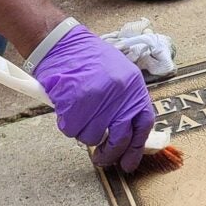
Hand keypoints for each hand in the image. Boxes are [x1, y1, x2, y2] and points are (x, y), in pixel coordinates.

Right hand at [31, 23, 155, 170]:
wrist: (61, 42)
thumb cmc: (87, 59)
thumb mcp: (118, 75)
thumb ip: (124, 101)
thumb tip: (127, 134)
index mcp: (133, 86)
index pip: (143, 124)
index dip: (136, 148)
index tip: (128, 163)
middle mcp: (119, 93)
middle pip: (120, 139)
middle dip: (109, 154)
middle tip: (100, 158)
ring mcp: (98, 98)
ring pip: (92, 137)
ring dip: (82, 132)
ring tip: (77, 114)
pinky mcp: (75, 102)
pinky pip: (71, 129)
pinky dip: (66, 124)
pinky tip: (65, 109)